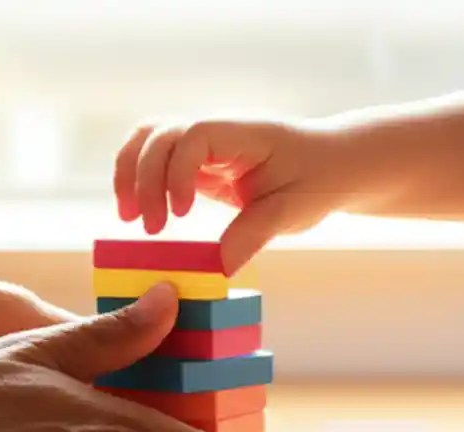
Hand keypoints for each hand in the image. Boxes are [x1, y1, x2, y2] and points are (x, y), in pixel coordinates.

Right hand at [113, 119, 353, 273]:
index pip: (192, 136)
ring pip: (149, 140)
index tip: (181, 215)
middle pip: (158, 133)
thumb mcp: (292, 211)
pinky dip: (141, 180)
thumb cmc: (319, 180)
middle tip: (149, 227)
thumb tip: (218, 268)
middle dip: (143, 178)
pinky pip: (159, 160)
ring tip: (129, 216)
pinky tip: (142, 212)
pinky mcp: (199, 161)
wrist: (334, 164)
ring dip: (130, 174)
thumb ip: (253, 235)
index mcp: (243, 133)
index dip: (177, 172)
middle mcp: (217, 130)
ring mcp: (205, 143)